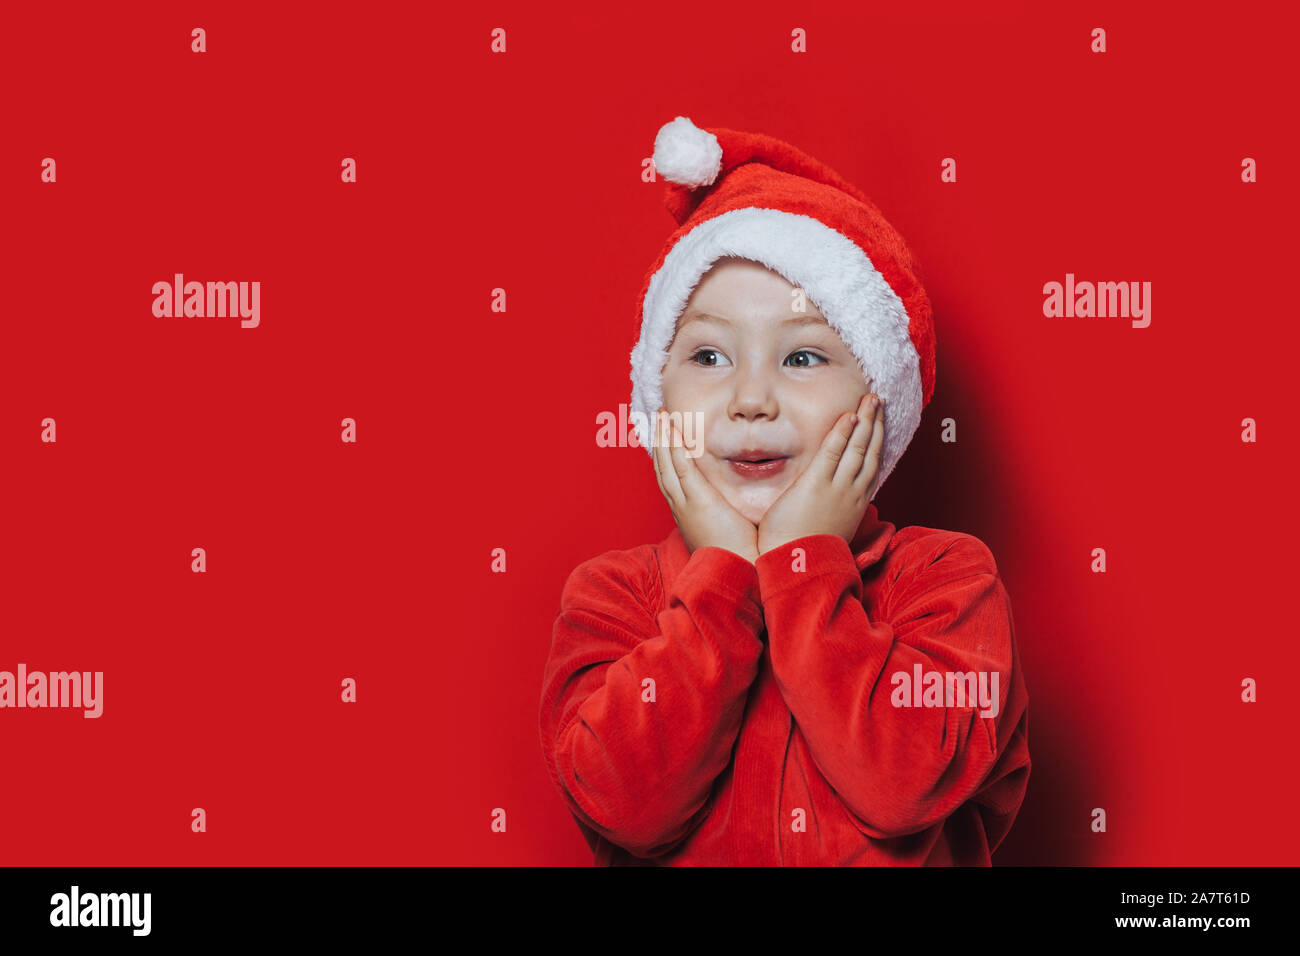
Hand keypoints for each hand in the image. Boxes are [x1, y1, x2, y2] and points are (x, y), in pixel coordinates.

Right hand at [652, 409, 759, 563]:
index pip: (673, 479)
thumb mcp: (729, 532)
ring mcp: (686, 503)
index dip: (667, 457)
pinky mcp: (698, 500)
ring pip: (668, 463)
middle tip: (658, 420)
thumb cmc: (739, 557)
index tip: (667, 440)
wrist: (737, 573)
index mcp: (688, 513)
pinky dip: (674, 446)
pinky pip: (681, 467)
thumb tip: (741, 507)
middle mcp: (681, 506)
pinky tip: (672, 429)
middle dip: (659, 442)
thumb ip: (731, 515)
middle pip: (663, 468)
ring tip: (661, 416)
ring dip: (663, 438)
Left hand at [757, 391, 885, 555]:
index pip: (870, 467)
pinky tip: (849, 415)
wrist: (798, 567)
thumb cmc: (806, 552)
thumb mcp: (828, 529)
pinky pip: (833, 452)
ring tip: (870, 399)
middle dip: (876, 424)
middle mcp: (852, 493)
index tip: (879, 425)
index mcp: (855, 504)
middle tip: (879, 401)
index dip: (876, 442)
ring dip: (866, 420)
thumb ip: (831, 512)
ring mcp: (837, 488)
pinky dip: (843, 432)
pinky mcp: (816, 485)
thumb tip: (827, 505)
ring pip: (858, 447)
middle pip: (870, 451)